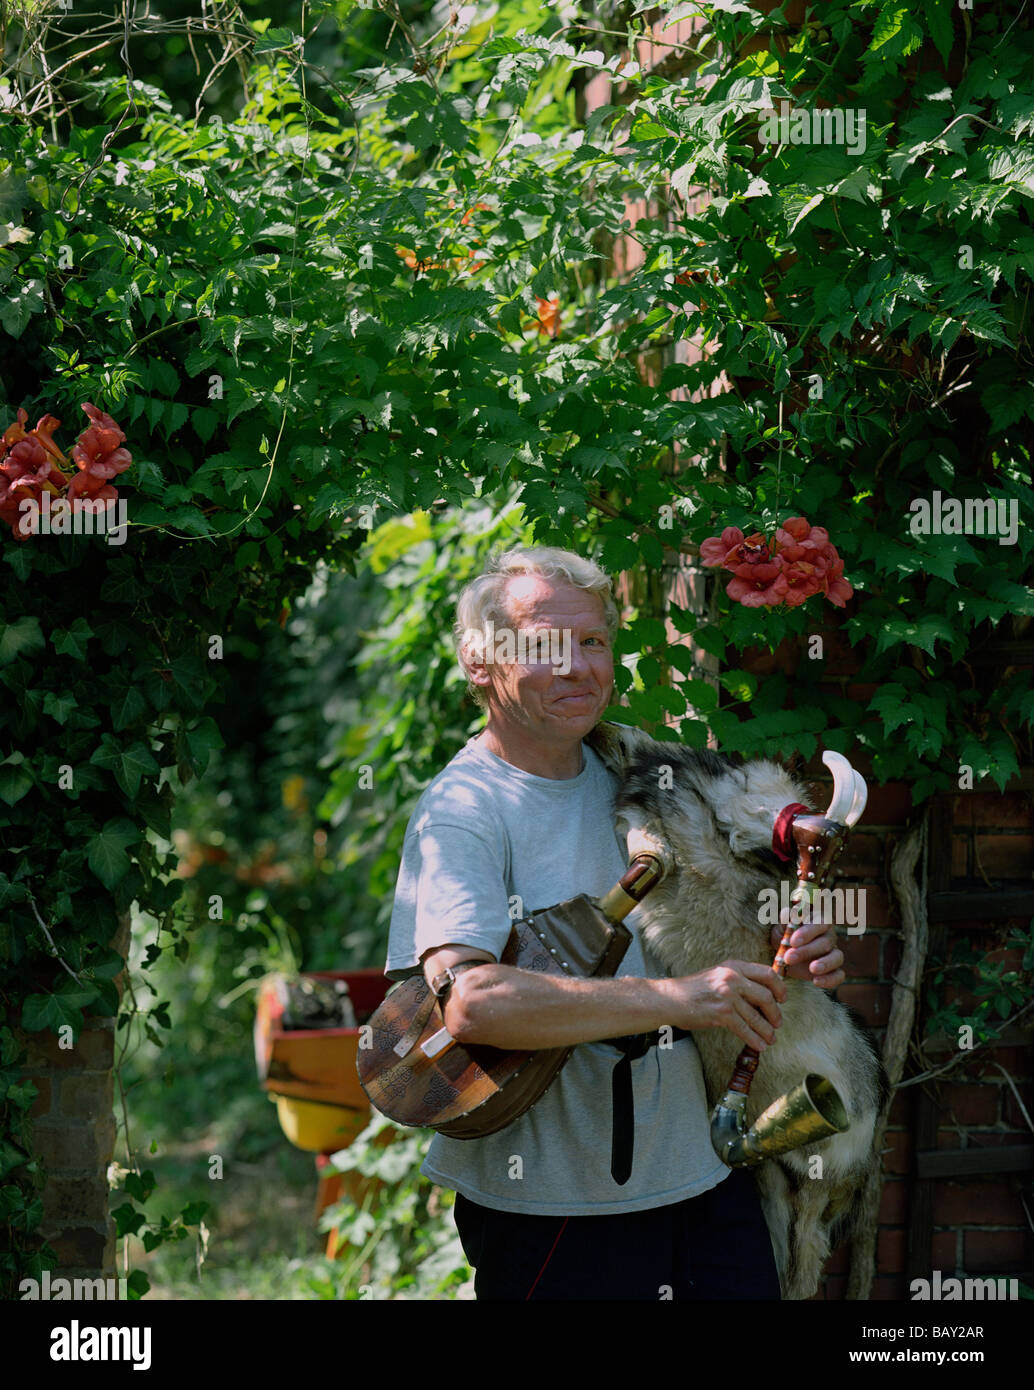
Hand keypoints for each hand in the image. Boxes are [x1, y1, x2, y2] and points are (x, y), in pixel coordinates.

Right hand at [665, 960, 784, 1051]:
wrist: (671, 998)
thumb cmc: (694, 989)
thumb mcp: (718, 974)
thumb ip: (738, 979)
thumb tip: (763, 994)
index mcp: (734, 966)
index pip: (767, 973)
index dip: (779, 988)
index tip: (783, 999)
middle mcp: (732, 978)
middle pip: (766, 996)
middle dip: (775, 1013)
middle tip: (778, 1022)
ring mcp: (727, 995)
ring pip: (757, 1016)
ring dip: (767, 1030)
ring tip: (771, 1038)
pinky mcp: (722, 1013)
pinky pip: (745, 1029)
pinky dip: (755, 1039)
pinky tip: (760, 1045)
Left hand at [771, 906, 843, 989]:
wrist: (785, 957)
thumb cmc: (784, 937)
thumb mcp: (780, 928)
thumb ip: (785, 921)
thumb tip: (788, 913)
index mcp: (818, 921)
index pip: (819, 923)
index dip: (808, 932)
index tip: (793, 941)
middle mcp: (828, 936)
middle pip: (825, 942)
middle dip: (807, 951)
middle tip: (789, 957)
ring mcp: (832, 954)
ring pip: (837, 957)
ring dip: (825, 963)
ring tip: (812, 969)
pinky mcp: (833, 971)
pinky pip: (839, 975)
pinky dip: (831, 979)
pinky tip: (816, 981)